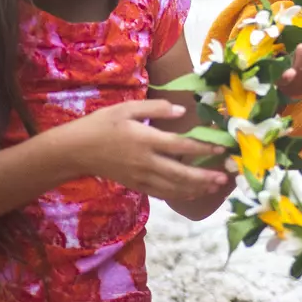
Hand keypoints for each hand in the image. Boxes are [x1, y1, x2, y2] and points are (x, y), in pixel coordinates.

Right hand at [61, 99, 230, 200]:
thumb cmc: (102, 124)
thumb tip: (182, 110)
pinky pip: (161, 193)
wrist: (75, 150)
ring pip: (173, 187)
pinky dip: (179, 194)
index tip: (222, 149)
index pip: (180, 146)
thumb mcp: (126, 108)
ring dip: (196, 188)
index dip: (203, 148)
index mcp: (145, 140)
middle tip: (225, 177)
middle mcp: (145, 162)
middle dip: (205, 177)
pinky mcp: (136, 185)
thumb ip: (156, 107)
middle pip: (181, 173)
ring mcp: (140, 177)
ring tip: (216, 187)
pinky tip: (192, 193)